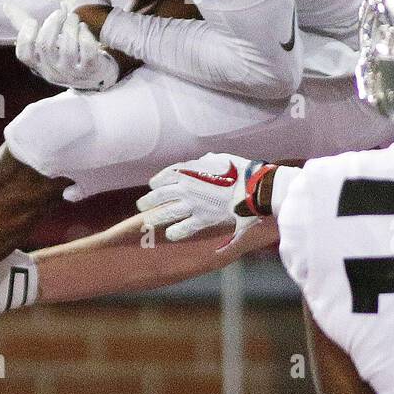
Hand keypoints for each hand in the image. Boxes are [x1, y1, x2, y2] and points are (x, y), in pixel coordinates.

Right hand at [9, 4, 120, 90]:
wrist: (95, 75)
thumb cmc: (65, 54)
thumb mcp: (45, 44)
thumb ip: (26, 26)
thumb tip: (6, 5)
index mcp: (38, 64)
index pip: (24, 55)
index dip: (25, 37)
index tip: (33, 21)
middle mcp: (53, 71)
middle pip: (45, 46)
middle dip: (52, 24)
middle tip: (60, 12)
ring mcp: (71, 72)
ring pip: (67, 48)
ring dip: (70, 26)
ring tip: (74, 18)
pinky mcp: (90, 69)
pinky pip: (87, 52)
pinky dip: (85, 35)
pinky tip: (84, 29)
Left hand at [137, 152, 269, 243]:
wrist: (252, 187)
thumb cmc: (239, 171)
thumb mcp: (219, 158)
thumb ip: (206, 161)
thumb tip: (202, 162)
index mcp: (190, 170)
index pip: (165, 175)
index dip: (157, 181)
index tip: (153, 185)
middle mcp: (186, 187)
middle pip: (160, 195)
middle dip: (148, 201)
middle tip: (141, 205)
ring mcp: (193, 204)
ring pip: (166, 213)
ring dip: (154, 218)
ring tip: (147, 221)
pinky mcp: (202, 219)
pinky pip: (183, 228)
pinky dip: (175, 232)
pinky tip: (170, 234)